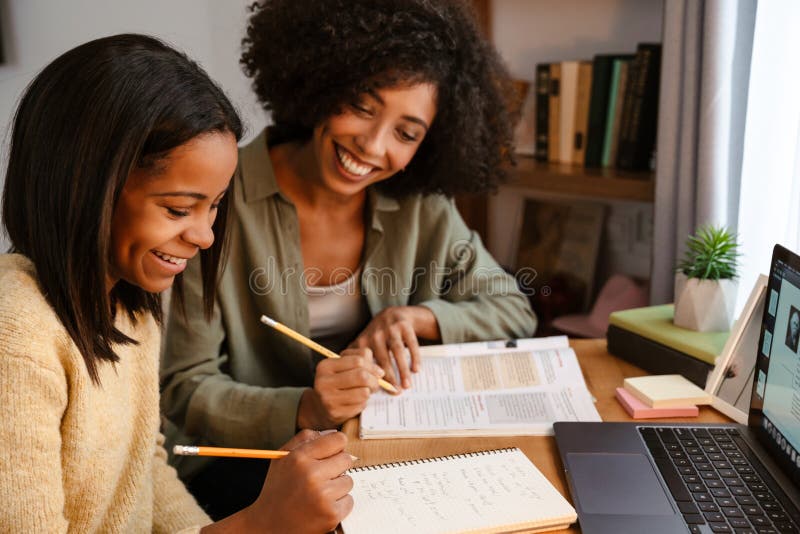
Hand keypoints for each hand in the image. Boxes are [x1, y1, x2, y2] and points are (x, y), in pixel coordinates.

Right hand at [202, 430, 353, 533]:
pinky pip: (349, 500)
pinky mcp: (331, 514)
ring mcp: (323, 495)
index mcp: (299, 458)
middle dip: (337, 467)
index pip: (337, 440)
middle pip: (346, 459)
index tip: (333, 453)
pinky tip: (322, 506)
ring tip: (319, 493)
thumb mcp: (281, 458)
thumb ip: (304, 439)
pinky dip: (339, 504)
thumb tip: (332, 433)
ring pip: (348, 481)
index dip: (336, 446)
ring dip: (337, 487)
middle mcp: (312, 475)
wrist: (268, 526)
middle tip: (322, 477)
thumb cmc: (277, 491)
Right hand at [297, 349, 383, 428]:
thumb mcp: (344, 366)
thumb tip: (380, 372)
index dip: (372, 367)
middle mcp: (324, 382)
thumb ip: (362, 359)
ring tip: (365, 392)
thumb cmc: (337, 383)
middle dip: (374, 380)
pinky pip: (361, 405)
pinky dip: (363, 403)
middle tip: (375, 384)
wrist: (320, 407)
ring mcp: (328, 398)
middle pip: (362, 376)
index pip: (358, 361)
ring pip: (364, 392)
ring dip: (369, 392)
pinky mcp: (335, 413)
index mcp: (325, 366)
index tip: (377, 372)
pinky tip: (356, 402)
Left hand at [350, 305, 439, 389]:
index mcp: (363, 341)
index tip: (378, 392)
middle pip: (382, 359)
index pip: (366, 363)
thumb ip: (358, 361)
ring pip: (397, 351)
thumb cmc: (378, 336)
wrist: (393, 313)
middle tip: (396, 392)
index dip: (371, 378)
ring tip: (407, 385)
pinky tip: (416, 370)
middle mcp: (375, 334)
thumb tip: (358, 386)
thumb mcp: (364, 344)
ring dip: (403, 370)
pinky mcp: (404, 325)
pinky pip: (411, 343)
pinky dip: (414, 357)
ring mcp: (390, 328)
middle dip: (390, 378)